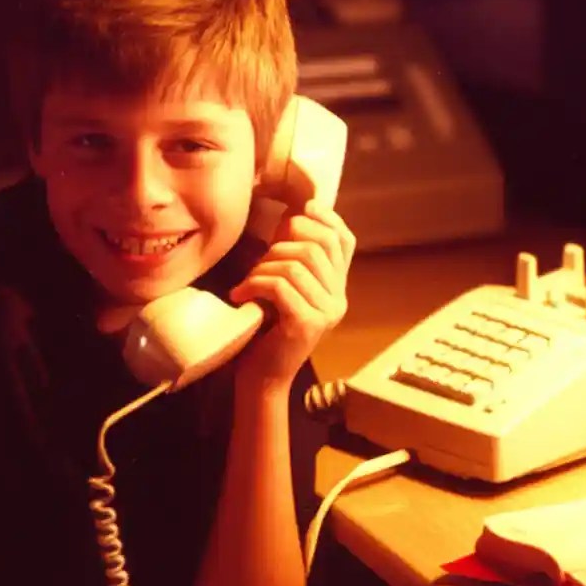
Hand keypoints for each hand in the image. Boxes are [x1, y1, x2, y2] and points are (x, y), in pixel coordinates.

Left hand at [228, 202, 355, 398]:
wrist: (262, 377)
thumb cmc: (267, 330)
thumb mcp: (286, 287)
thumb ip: (295, 259)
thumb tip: (292, 216)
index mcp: (338, 288)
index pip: (345, 241)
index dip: (326, 218)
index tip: (302, 208)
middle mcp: (340, 299)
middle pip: (318, 246)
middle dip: (282, 244)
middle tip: (258, 261)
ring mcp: (327, 312)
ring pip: (297, 264)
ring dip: (264, 266)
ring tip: (248, 281)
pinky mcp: (307, 323)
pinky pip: (280, 285)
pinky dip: (255, 283)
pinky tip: (240, 294)